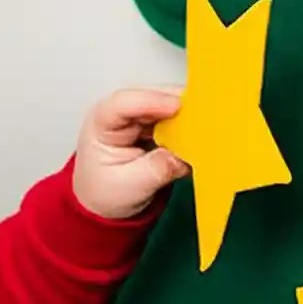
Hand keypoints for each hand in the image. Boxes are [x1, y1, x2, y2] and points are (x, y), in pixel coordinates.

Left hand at [72, 87, 190, 219]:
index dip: (152, 101)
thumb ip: (158, 169)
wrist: (104, 206)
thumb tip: (183, 155)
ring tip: (200, 130)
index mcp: (101, 123)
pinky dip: (186, 126)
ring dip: (184, 116)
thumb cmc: (104, 193)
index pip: (124, 103)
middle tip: (200, 118)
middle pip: (150, 97)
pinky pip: (173, 118)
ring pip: (165, 105)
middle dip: (176, 106)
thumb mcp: (131, 186)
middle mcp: (119, 114)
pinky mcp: (153, 125)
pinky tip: (196, 137)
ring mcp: (137, 118)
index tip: (176, 107)